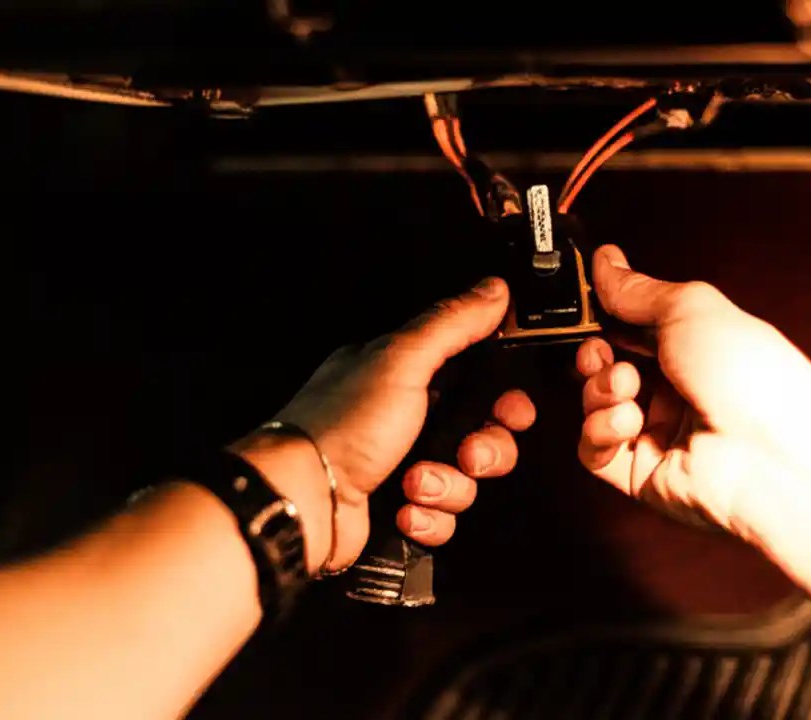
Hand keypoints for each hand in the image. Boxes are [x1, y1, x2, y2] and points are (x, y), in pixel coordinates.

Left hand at [260, 277, 534, 571]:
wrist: (301, 502)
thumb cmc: (339, 427)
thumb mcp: (400, 361)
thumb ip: (451, 323)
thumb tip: (493, 290)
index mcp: (404, 375)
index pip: (476, 379)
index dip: (503, 398)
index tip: (509, 411)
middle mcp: (405, 419)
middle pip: (481, 434)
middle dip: (484, 450)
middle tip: (467, 455)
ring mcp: (402, 465)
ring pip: (466, 481)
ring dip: (448, 487)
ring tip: (415, 484)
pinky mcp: (400, 507)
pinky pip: (442, 518)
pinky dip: (429, 518)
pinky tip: (404, 509)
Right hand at [576, 245, 810, 540]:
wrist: (771, 452)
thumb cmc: (750, 375)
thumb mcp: (691, 307)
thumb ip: (638, 289)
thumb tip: (605, 261)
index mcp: (694, 347)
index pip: (631, 328)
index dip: (605, 316)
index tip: (586, 305)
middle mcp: (677, 390)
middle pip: (607, 366)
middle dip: (594, 353)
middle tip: (600, 349)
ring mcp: (660, 433)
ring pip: (596, 406)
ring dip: (600, 390)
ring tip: (627, 388)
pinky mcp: (641, 475)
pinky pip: (594, 450)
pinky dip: (600, 431)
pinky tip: (629, 423)